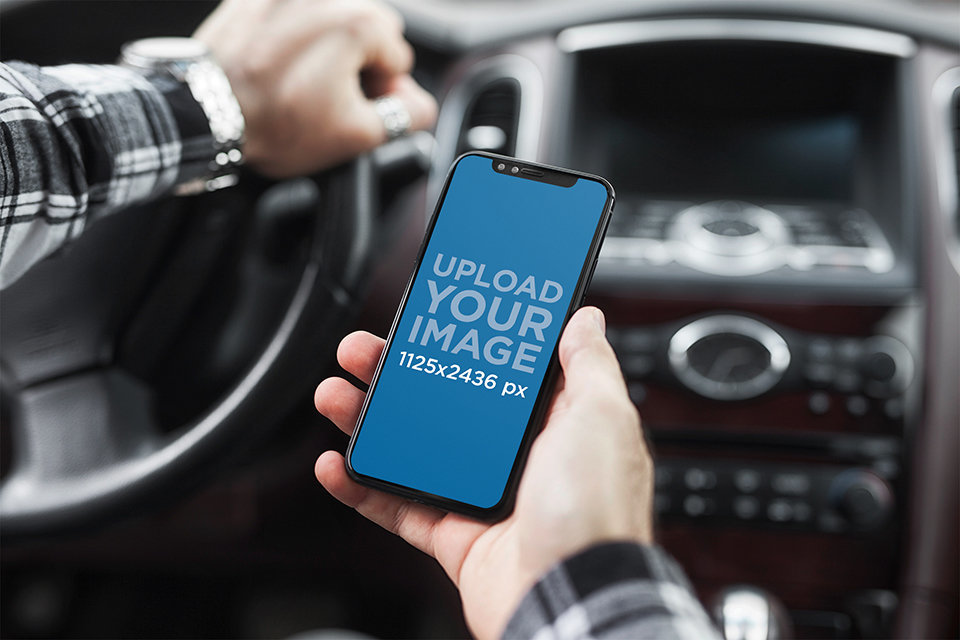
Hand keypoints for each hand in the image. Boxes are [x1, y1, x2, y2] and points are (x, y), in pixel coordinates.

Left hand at [194, 0, 436, 176]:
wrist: (204, 114)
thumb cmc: (275, 123)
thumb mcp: (356, 135)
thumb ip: (405, 115)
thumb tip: (418, 104)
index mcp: (358, 24)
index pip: (398, 57)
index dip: (383, 91)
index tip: (356, 108)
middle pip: (367, 28)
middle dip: (358, 61)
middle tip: (331, 96)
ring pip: (331, 17)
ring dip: (326, 46)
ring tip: (300, 81)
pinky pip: (292, 12)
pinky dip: (293, 36)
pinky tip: (278, 66)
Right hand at [314, 307, 653, 638]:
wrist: (573, 596)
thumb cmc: (596, 511)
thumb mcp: (602, 417)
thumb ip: (589, 364)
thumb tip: (585, 318)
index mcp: (553, 422)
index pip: (499, 369)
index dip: (463, 341)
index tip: (432, 317)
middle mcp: (517, 457)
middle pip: (443, 403)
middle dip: (398, 374)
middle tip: (365, 351)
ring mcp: (482, 497)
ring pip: (413, 449)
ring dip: (369, 421)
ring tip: (335, 394)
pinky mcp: (455, 537)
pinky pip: (398, 507)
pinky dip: (361, 488)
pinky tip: (335, 463)